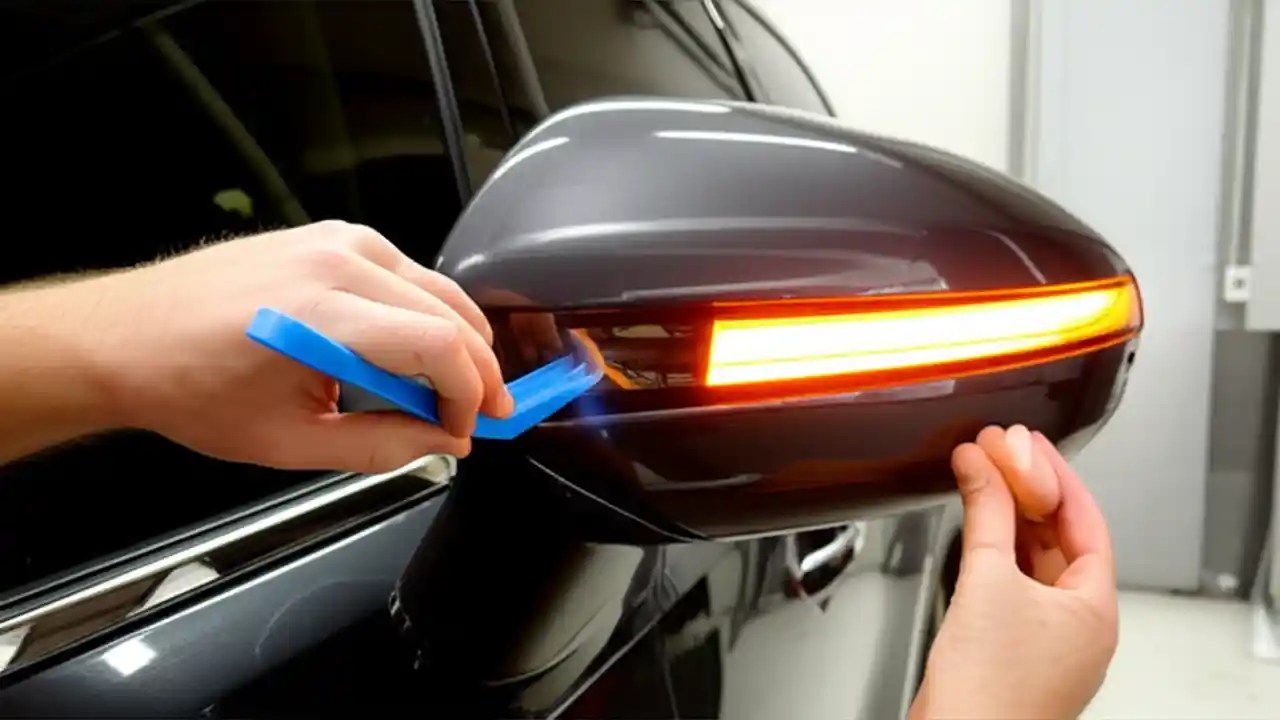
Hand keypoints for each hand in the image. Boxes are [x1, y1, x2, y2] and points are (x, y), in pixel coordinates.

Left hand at [85, 221, 512, 472]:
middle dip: (476, 370)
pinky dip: (424, 312)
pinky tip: (411, 350)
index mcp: (322, 313)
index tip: (467, 428)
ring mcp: (333, 240)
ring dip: (456, 339)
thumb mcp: (288, 440)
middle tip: (477, 414)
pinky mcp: (328, 236)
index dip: (470, 394)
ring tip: (448, 389)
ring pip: (436, 287)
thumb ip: (380, 446)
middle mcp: (334, 261)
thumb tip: (441, 442)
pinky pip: (404, 272)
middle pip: (450, 312)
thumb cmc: (189, 385)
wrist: (125, 336)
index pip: (440, 345)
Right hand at [911, 425, 1117, 719]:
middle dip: (1027, 490)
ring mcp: (1046, 639)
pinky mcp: (1012, 648)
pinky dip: (992, 550)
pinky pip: (1011, 585)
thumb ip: (986, 514)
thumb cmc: (989, 694)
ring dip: (1007, 517)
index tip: (1024, 442)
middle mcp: (1078, 624)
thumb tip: (981, 463)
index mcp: (1094, 609)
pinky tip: (973, 528)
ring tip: (981, 475)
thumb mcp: (987, 582)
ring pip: (1032, 560)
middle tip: (996, 450)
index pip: (1085, 520)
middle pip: (1059, 537)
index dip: (1054, 474)